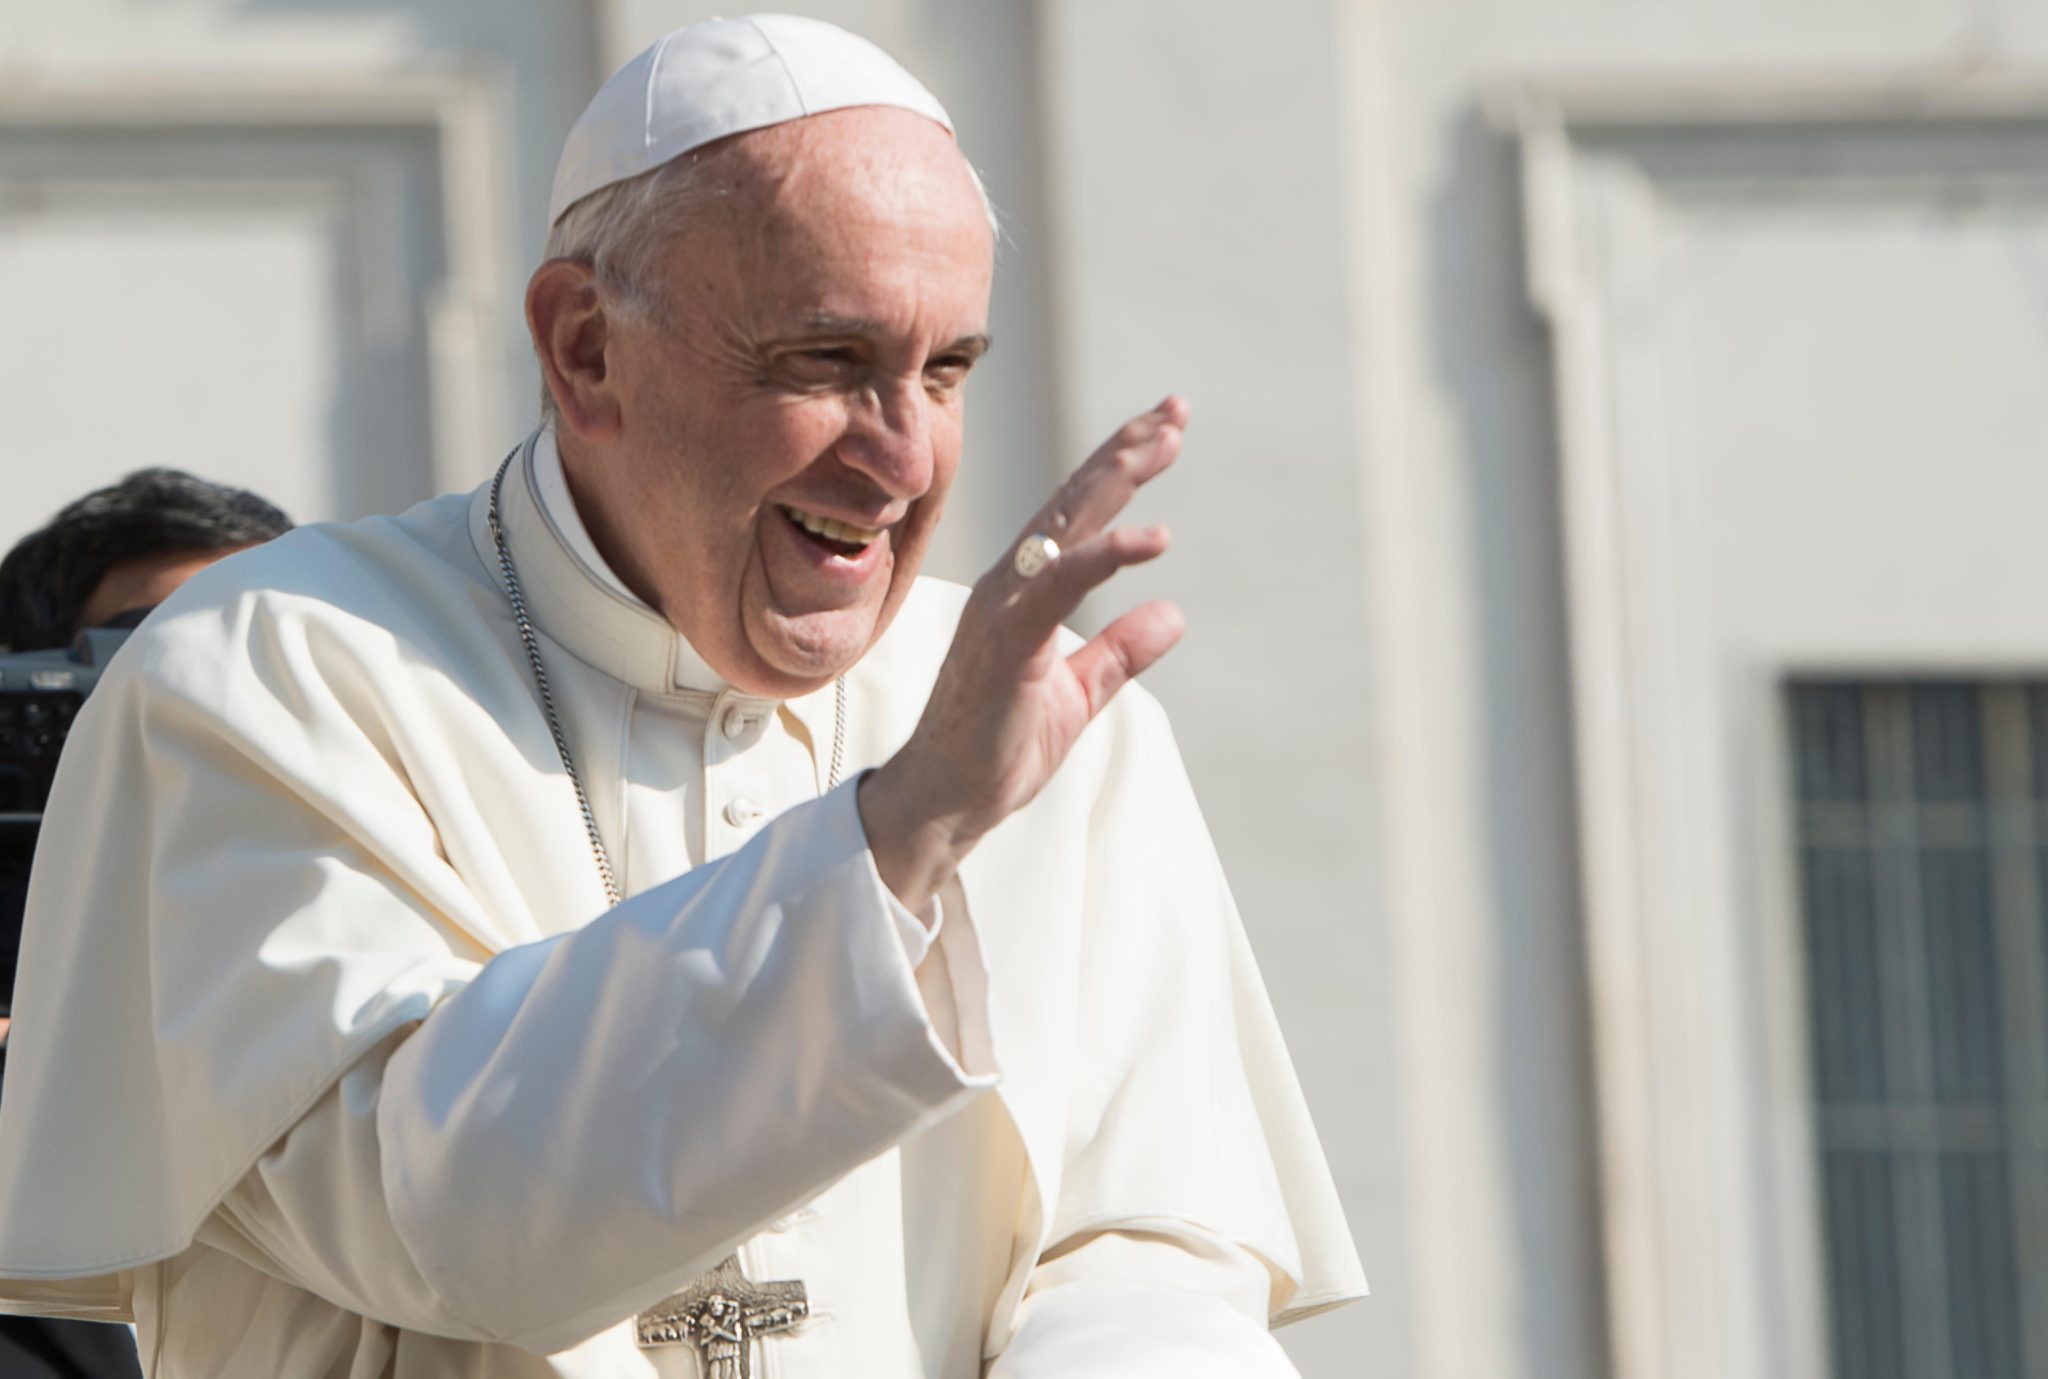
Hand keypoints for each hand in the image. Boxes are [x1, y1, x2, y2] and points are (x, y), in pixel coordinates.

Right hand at [859, 396, 1189, 911]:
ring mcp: (1002, 606)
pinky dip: (1108, 555)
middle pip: (1075, 500)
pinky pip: (1062, 585)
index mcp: (1024, 591)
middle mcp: (1009, 584)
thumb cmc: (998, 747)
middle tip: (1175, 408)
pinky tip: (1155, 538)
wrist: (945, 801)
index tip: (1166, 428)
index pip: (1079, 515)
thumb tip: (1173, 613)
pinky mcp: (1005, 640)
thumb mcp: (1078, 693)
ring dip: (1117, 477)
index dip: (1121, 468)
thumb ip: (1119, 650)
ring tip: (1165, 439)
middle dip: (1126, 449)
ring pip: (1065, 524)